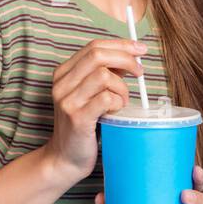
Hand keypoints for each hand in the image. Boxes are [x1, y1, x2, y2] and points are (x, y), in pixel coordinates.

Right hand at [42, 37, 146, 183]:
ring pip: (104, 76)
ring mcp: (67, 100)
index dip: (120, 45)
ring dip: (122, 88)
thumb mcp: (89, 94)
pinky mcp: (77, 118)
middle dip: (126, 60)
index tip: (140, 49)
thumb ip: (104, 75)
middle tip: (140, 72)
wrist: (65, 158)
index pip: (93, 46)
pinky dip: (118, 102)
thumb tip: (130, 57)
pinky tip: (116, 111)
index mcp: (63, 73)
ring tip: (122, 102)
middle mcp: (62, 84)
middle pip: (98, 55)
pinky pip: (106, 99)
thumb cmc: (82, 125)